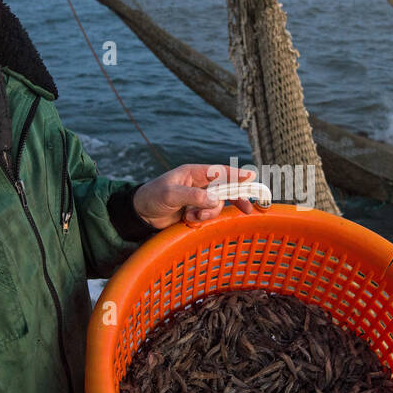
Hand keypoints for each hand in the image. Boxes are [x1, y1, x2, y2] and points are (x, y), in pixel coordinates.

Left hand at [132, 163, 257, 229]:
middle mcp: (200, 184)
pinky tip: (188, 221)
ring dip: (208, 214)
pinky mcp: (196, 211)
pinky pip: (208, 216)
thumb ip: (193, 196)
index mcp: (194, 173)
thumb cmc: (152, 197)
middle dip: (235, 199)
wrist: (140, 214)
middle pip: (225, 189)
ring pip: (217, 206)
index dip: (237, 174)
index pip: (220, 172)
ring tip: (192, 217)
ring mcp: (198, 198)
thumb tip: (215, 200)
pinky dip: (201, 220)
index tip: (252, 177)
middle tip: (247, 209)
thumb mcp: (170, 194)